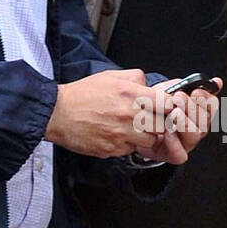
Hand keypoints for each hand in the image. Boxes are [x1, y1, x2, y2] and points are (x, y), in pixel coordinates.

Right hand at [45, 69, 174, 156]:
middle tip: (151, 119)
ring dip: (146, 135)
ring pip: (150, 141)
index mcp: (131, 94)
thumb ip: (136, 78)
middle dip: (160, 122)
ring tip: (133, 127)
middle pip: (163, 125)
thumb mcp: (111, 76)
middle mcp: (129, 116)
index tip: (164, 106)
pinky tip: (117, 134)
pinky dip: (128, 144)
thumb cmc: (82, 94)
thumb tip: (152, 85)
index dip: (169, 106)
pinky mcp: (113, 150)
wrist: (57, 113)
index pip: (167, 103)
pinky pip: (131, 150)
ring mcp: (122, 135)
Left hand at [156, 78, 222, 157]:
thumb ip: (190, 85)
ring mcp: (186, 143)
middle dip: (192, 108)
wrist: (139, 120)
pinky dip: (175, 143)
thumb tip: (218, 82)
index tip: (194, 91)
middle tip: (178, 98)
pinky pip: (179, 154)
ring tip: (173, 114)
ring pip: (194, 136)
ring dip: (184, 123)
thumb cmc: (157, 105)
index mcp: (200, 112)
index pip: (212, 106)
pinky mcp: (172, 155)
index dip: (205, 99)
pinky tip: (168, 131)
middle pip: (204, 121)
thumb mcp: (172, 90)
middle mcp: (197, 129)